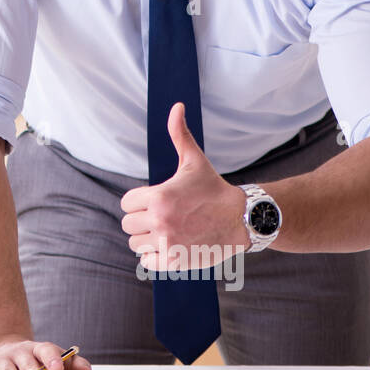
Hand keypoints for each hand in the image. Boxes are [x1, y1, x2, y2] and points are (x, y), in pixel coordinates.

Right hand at [0, 338, 94, 369]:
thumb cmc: (35, 363)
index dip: (52, 359)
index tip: (57, 368)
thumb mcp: (57, 361)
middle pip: (26, 364)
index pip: (46, 350)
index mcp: (38, 350)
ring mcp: (0, 360)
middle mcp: (18, 353)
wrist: (2, 351)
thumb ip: (75, 365)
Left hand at [120, 101, 249, 271]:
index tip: (155, 201)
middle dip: (141, 220)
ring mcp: (167, 243)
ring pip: (135, 244)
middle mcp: (160, 220)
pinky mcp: (174, 261)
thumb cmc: (213, 189)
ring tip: (165, 231)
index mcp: (159, 196)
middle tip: (160, 217)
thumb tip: (177, 106)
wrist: (242, 220)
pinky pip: (146, 263)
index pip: (126, 203)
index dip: (139, 201)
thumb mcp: (194, 161)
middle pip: (128, 224)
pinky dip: (153, 257)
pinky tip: (168, 246)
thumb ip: (179, 134)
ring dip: (146, 239)